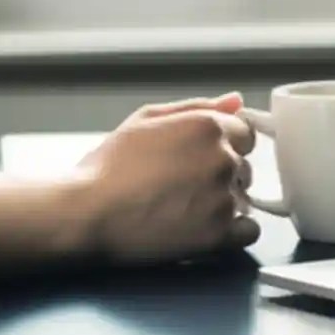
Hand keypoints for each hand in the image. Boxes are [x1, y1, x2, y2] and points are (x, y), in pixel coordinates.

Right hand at [75, 93, 260, 263]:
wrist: (85, 214)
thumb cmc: (108, 167)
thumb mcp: (146, 120)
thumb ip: (198, 107)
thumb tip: (236, 101)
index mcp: (209, 127)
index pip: (245, 134)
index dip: (223, 146)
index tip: (198, 160)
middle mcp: (223, 159)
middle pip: (244, 166)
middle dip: (221, 175)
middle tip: (182, 186)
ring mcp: (223, 197)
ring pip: (244, 198)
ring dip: (223, 203)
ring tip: (183, 209)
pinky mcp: (218, 233)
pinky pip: (249, 230)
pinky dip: (233, 232)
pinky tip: (203, 228)